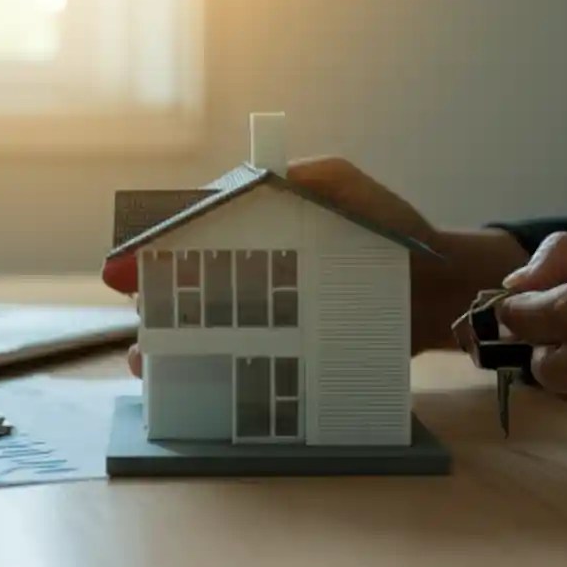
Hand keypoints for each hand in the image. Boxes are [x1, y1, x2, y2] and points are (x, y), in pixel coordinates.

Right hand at [114, 156, 529, 376]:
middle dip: (151, 295)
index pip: (192, 229)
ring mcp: (269, 311)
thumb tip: (265, 181)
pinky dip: (210, 372)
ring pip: (202, 325)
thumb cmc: (397, 233)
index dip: (153, 245)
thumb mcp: (353, 192)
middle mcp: (255, 267)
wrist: (442, 294)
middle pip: (186, 281)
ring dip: (168, 342)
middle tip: (134, 313)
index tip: (123, 264)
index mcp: (259, 223)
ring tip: (147, 361)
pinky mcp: (287, 348)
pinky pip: (241, 359)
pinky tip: (190, 387)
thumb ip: (315, 180)